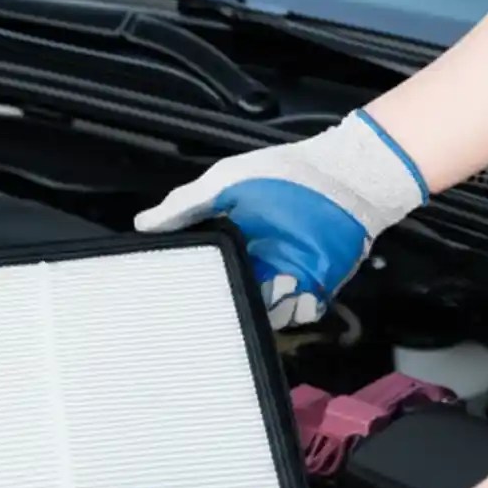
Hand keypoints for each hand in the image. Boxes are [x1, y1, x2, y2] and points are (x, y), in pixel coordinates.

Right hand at [135, 110, 427, 328]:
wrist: (345, 174)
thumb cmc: (284, 174)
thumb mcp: (224, 183)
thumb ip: (184, 206)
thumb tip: (142, 225)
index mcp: (230, 247)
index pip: (205, 278)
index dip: (194, 290)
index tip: (181, 298)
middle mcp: (254, 268)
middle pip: (232, 302)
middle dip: (228, 308)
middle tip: (227, 300)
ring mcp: (286, 280)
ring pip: (265, 313)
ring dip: (264, 308)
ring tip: (270, 285)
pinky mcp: (316, 287)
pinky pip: (300, 313)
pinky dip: (295, 309)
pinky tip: (294, 290)